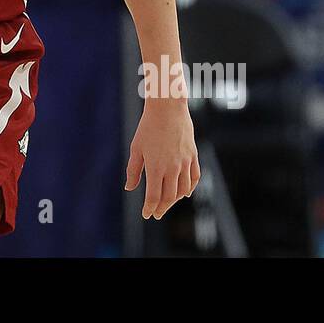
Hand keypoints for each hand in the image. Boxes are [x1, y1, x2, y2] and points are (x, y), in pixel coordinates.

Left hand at [125, 99, 199, 219]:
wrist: (167, 107)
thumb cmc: (148, 127)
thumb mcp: (136, 148)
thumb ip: (134, 170)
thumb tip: (129, 188)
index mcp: (156, 167)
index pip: (154, 197)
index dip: (149, 208)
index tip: (146, 214)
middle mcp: (172, 168)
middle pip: (169, 197)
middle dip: (162, 208)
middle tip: (156, 214)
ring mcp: (185, 162)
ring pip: (183, 190)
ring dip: (175, 200)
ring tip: (167, 204)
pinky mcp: (193, 155)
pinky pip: (194, 177)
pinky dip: (190, 188)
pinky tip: (185, 193)